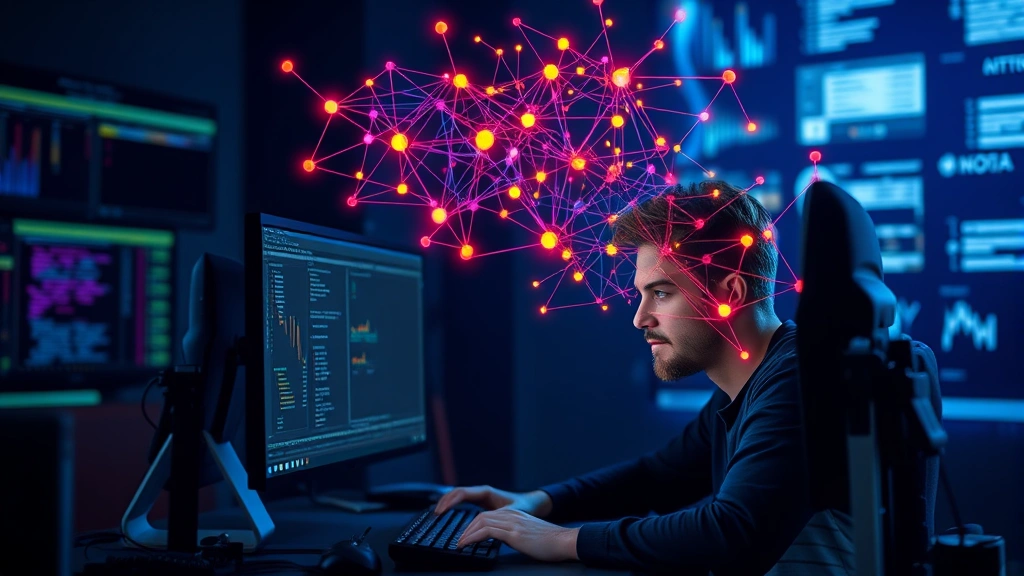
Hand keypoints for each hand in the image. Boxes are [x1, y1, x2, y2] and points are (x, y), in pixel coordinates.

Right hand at [433, 485, 551, 516]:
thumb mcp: (511, 513)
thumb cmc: (524, 507)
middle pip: (457, 493)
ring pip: (458, 496)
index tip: (441, 511)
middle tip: (435, 513)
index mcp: (487, 492)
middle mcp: (482, 493)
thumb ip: (498, 516)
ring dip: (447, 502)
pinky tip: (447, 513)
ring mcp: (481, 497)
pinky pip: (463, 502)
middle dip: (445, 501)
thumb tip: (484, 522)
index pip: (463, 493)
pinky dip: (453, 506)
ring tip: (437, 513)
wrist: (532, 505)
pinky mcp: (481, 504)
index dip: (450, 501)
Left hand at [457, 508, 578, 562]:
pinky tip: (467, 544)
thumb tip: (502, 540)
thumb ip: (514, 533)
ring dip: (467, 533)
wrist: (564, 541)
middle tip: (459, 540)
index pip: (488, 515)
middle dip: (467, 528)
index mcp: (515, 514)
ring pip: (481, 521)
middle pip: (481, 516)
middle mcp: (512, 515)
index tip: (466, 536)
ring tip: (460, 544)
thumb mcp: (528, 534)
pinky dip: (473, 537)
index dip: (474, 525)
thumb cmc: (550, 542)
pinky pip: (487, 531)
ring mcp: (512, 522)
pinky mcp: (513, 532)